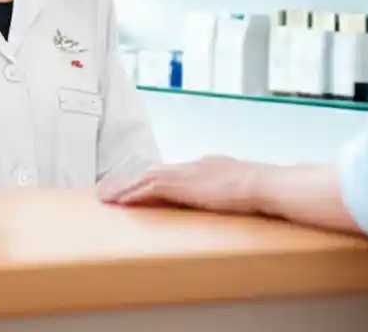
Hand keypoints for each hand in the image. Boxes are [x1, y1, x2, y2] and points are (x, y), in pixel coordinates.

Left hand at [96, 155, 272, 214]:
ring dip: (124, 188)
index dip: (150, 180)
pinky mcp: (182, 184)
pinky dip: (134, 194)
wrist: (261, 183)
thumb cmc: (259, 187)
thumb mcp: (241, 184)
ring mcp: (185, 172)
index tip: (136, 187)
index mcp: (205, 164)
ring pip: (145, 178)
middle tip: (109, 190)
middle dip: (129, 181)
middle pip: (152, 171)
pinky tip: (121, 202)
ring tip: (106, 197)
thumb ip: (229, 186)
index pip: (170, 171)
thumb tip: (230, 193)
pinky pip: (149, 189)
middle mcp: (191, 165)